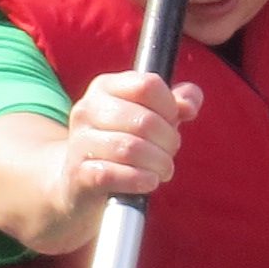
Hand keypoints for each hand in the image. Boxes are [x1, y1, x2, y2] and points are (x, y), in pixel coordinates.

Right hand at [57, 69, 199, 213]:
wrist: (79, 182)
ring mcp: (79, 142)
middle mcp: (87, 109)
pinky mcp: (78, 174)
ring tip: (162, 170)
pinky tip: (148, 181)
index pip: (148, 85)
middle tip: (169, 153)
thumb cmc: (123, 143)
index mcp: (105, 86)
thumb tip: (189, 105)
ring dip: (158, 163)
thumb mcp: (150, 116)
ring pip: (131, 149)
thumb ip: (176, 103)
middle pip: (144, 120)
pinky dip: (140, 180)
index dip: (170, 107)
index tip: (171, 122)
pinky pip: (114, 174)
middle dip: (168, 141)